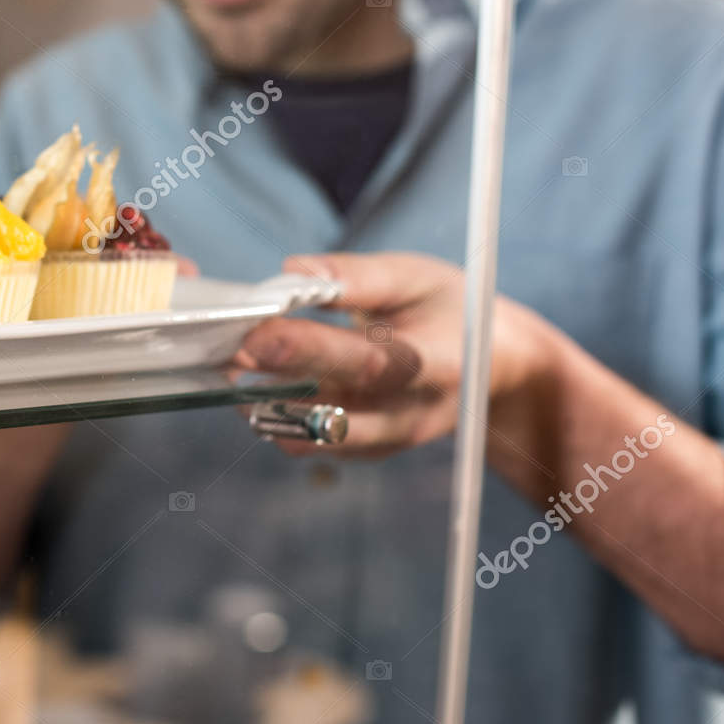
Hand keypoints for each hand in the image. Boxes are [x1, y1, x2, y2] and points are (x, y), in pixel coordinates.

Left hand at [235, 253, 556, 457]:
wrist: (495, 367)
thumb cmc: (451, 310)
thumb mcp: (416, 277)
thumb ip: (356, 277)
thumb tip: (292, 271)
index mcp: (438, 364)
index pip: (371, 363)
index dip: (312, 350)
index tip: (259, 330)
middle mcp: (413, 414)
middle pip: (336, 412)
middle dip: (274, 384)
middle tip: (228, 352)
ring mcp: (390, 440)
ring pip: (316, 437)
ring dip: (266, 405)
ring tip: (229, 366)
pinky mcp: (368, 452)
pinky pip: (314, 443)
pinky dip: (278, 416)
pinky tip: (254, 384)